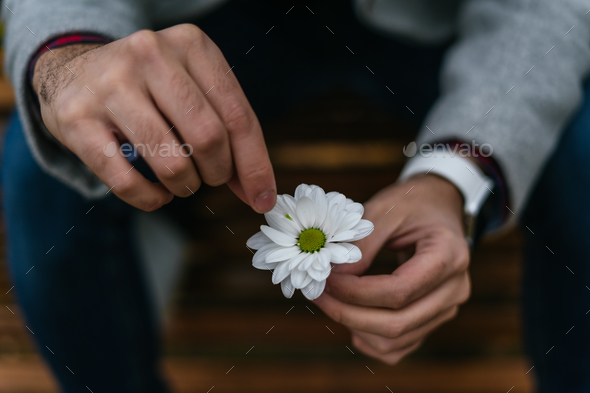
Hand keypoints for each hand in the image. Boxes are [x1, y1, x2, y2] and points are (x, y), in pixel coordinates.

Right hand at [33, 25, 275, 212]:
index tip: (262, 199)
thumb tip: (259, 192)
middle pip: (209, 137)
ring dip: (185, 186)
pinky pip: (127, 181)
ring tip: (181, 182)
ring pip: (172, 163)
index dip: (255, 165)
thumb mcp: (193, 92)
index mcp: (191, 45)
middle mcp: (151, 55)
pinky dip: (150, 199)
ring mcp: (111, 85)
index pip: (238, 116)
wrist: (72, 73)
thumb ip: (228, 134)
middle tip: (210, 177)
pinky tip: (156, 193)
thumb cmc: (150, 89)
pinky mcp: (78, 119)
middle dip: (218, 173)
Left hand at [313, 175, 470, 364]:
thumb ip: (361, 243)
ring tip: (329, 301)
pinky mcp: (434, 319)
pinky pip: (400, 346)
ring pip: (397, 340)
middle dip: (348, 314)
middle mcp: (455, 288)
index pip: (398, 290)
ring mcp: (447, 308)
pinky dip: (370, 339)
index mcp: (449, 255)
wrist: (438, 205)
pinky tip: (350, 316)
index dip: (355, 291)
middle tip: (317, 295)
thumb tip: (333, 277)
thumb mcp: (385, 209)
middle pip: (398, 323)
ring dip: (355, 327)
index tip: (324, 279)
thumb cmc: (412, 203)